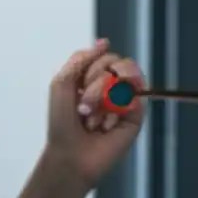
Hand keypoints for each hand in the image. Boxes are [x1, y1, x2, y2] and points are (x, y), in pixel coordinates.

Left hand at [45, 39, 144, 189]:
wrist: (70, 155)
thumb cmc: (62, 123)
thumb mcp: (62, 82)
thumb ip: (81, 58)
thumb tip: (105, 42)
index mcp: (95, 77)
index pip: (106, 56)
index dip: (94, 67)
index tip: (80, 85)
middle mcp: (113, 86)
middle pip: (119, 64)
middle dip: (97, 84)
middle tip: (84, 106)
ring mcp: (126, 101)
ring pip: (130, 78)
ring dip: (107, 96)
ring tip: (95, 116)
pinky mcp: (136, 117)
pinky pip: (135, 100)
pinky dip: (117, 111)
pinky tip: (106, 125)